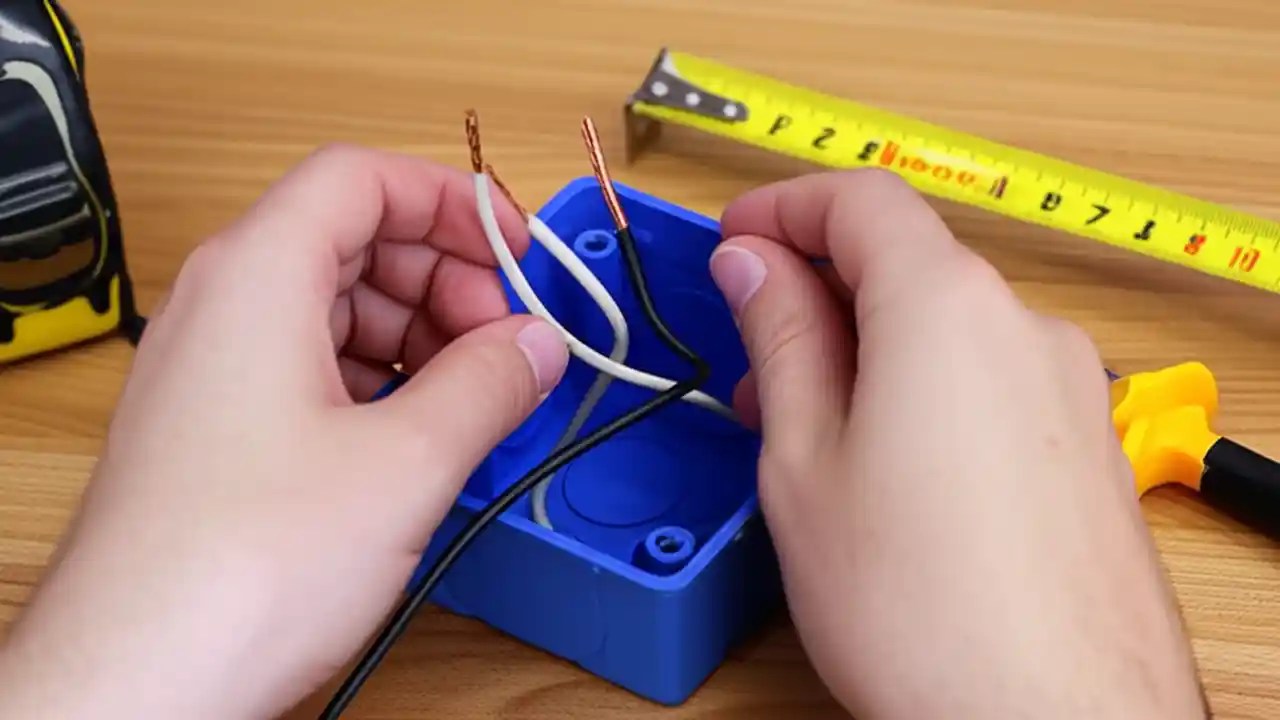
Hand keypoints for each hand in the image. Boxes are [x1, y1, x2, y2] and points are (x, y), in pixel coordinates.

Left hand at [0, 145, 567, 718]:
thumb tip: (536, 343)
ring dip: (421, 338)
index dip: (454, 202)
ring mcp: (214, 370)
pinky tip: (424, 438)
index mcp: (257, 273)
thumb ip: (489, 383)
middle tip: (512, 344)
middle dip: (449, 279)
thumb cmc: (241, 566)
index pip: (362, 178)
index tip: (520, 253)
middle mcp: (222, 306)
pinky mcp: (218, 431)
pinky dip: (382, 385)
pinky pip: (313, 370)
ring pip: (336, 308)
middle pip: (354, 239)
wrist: (135, 680)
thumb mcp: (407, 462)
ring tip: (479, 400)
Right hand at [709, 170, 1206, 718]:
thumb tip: (755, 264)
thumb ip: (779, 338)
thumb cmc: (922, 612)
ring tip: (805, 432)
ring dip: (865, 348)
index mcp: (946, 308)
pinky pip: (986, 378)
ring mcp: (1067, 387)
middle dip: (815, 291)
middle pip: (905, 261)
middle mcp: (1023, 328)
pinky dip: (921, 388)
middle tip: (751, 358)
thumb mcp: (803, 460)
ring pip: (945, 326)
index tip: (734, 238)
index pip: (859, 201)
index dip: (781, 208)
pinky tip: (880, 465)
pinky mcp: (1084, 444)